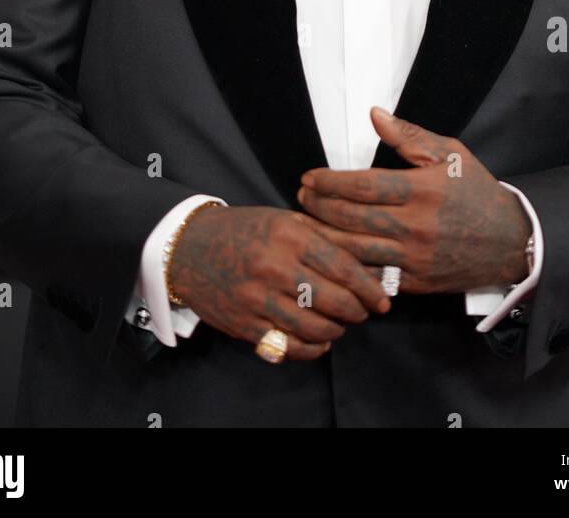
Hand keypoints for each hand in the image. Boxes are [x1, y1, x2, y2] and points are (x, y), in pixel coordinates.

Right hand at [168, 205, 391, 360]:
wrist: (187, 248)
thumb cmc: (240, 230)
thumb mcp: (280, 219)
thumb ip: (318, 236)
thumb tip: (361, 260)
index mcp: (288, 237)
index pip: (343, 266)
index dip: (369, 287)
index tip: (381, 298)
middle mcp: (274, 268)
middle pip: (334, 300)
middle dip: (358, 311)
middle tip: (364, 312)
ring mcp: (258, 299)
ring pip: (314, 327)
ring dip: (336, 330)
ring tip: (341, 324)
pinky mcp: (245, 325)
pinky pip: (288, 346)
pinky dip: (311, 349)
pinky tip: (319, 342)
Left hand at [296, 108, 530, 294]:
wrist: (510, 241)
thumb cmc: (476, 191)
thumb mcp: (450, 153)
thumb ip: (410, 135)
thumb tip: (375, 114)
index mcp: (421, 190)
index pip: (362, 185)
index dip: (329, 182)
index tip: (308, 177)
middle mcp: (415, 225)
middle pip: (351, 218)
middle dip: (318, 207)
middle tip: (301, 196)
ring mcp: (414, 257)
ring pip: (356, 250)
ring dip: (324, 236)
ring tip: (304, 222)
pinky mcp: (415, 282)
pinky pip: (372, 275)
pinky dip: (347, 265)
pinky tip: (329, 253)